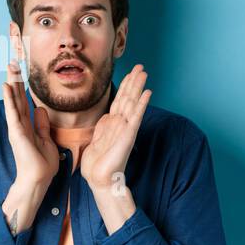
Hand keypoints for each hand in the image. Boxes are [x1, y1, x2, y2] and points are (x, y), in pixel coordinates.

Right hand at [1, 61, 59, 188]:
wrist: (39, 179)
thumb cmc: (43, 163)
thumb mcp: (46, 139)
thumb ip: (42, 124)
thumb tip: (40, 109)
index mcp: (28, 126)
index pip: (24, 102)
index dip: (23, 87)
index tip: (21, 72)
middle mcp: (20, 124)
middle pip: (17, 98)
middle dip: (16, 80)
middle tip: (12, 62)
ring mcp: (17, 128)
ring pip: (14, 101)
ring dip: (11, 84)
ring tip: (9, 68)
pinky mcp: (17, 132)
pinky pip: (12, 112)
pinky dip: (9, 99)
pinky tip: (6, 87)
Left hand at [82, 63, 150, 191]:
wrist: (99, 179)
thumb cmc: (97, 164)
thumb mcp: (97, 139)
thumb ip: (103, 126)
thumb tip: (108, 115)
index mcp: (112, 124)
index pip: (120, 100)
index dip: (125, 85)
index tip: (130, 72)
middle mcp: (121, 124)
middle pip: (128, 97)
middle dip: (134, 81)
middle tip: (141, 66)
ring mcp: (126, 128)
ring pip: (132, 102)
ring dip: (138, 86)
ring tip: (144, 72)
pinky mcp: (128, 135)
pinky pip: (136, 116)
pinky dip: (141, 103)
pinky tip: (148, 92)